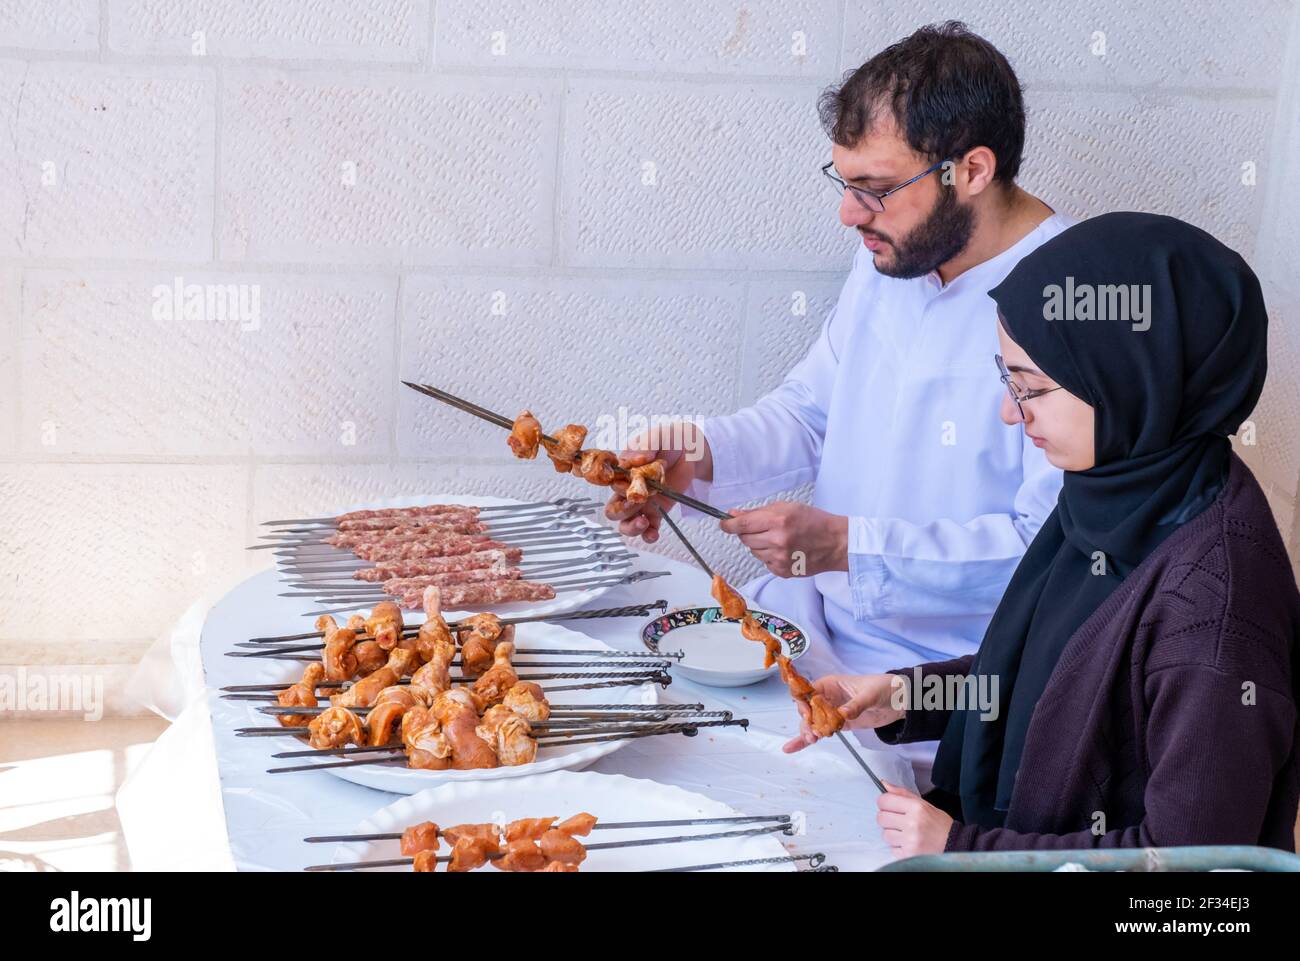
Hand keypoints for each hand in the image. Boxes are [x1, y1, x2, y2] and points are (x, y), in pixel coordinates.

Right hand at [604, 421, 711, 543]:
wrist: (690, 451)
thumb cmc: (669, 440)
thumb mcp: (658, 437)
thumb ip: (646, 446)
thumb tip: (635, 458)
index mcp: (624, 471)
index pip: (611, 484)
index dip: (618, 488)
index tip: (630, 486)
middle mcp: (629, 489)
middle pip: (613, 509)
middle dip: (622, 510)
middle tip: (639, 502)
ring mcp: (642, 503)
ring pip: (625, 523)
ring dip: (630, 527)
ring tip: (643, 523)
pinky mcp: (656, 512)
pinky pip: (648, 529)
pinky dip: (648, 535)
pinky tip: (653, 534)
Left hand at [719, 502, 847, 576]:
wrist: (835, 543)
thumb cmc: (813, 521)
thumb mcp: (787, 507)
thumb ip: (758, 512)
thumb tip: (734, 515)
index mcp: (778, 521)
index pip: (742, 524)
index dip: (729, 525)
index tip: (724, 524)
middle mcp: (777, 541)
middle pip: (745, 539)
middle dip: (748, 532)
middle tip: (763, 528)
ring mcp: (780, 558)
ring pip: (754, 551)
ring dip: (760, 545)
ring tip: (778, 539)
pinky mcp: (783, 571)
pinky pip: (764, 562)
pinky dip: (769, 556)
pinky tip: (784, 550)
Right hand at [782, 673, 905, 752]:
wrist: (899, 701)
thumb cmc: (883, 688)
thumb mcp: (870, 694)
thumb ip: (856, 704)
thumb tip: (843, 714)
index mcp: (831, 684)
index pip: (809, 692)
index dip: (804, 702)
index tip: (807, 715)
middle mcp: (827, 697)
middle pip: (808, 709)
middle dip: (807, 721)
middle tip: (813, 733)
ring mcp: (831, 712)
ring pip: (812, 722)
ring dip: (808, 731)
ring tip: (812, 740)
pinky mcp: (838, 725)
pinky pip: (820, 731)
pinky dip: (806, 740)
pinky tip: (792, 747)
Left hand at [876, 781, 952, 858]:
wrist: (954, 843)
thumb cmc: (939, 823)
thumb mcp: (924, 804)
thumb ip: (902, 794)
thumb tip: (884, 784)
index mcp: (916, 807)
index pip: (884, 801)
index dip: (884, 802)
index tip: (889, 805)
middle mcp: (912, 823)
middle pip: (881, 817)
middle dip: (887, 818)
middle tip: (898, 820)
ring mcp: (910, 840)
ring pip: (885, 834)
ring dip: (892, 833)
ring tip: (905, 832)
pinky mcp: (909, 854)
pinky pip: (892, 848)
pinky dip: (898, 846)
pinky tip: (908, 842)